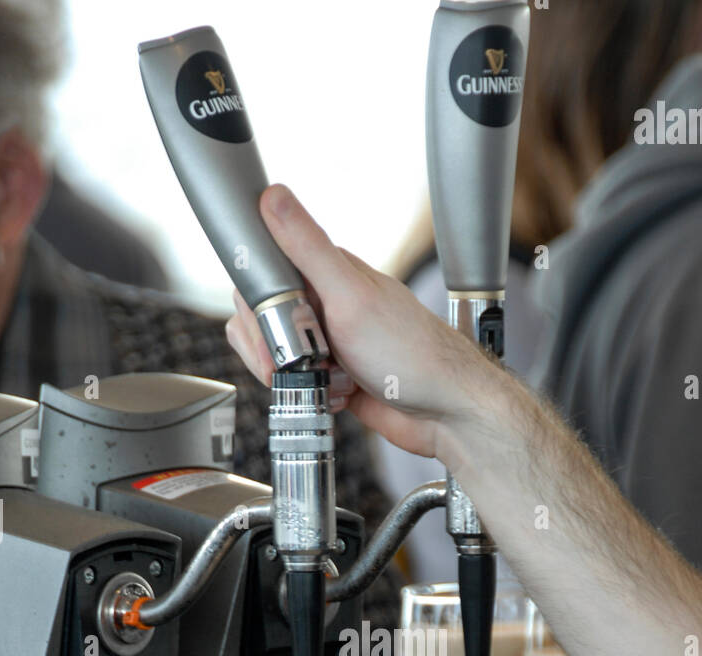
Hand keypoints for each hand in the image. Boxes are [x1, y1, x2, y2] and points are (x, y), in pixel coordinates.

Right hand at [224, 184, 493, 459]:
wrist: (445, 412)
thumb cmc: (412, 353)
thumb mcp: (351, 295)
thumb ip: (307, 247)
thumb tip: (274, 196)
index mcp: (327, 273)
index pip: (262, 275)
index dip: (256, 307)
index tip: (268, 331)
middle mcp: (325, 304)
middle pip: (261, 321)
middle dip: (273, 351)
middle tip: (306, 363)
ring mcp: (327, 343)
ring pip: (275, 356)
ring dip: (294, 377)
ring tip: (329, 380)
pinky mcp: (332, 377)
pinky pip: (297, 385)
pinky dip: (311, 396)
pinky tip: (339, 396)